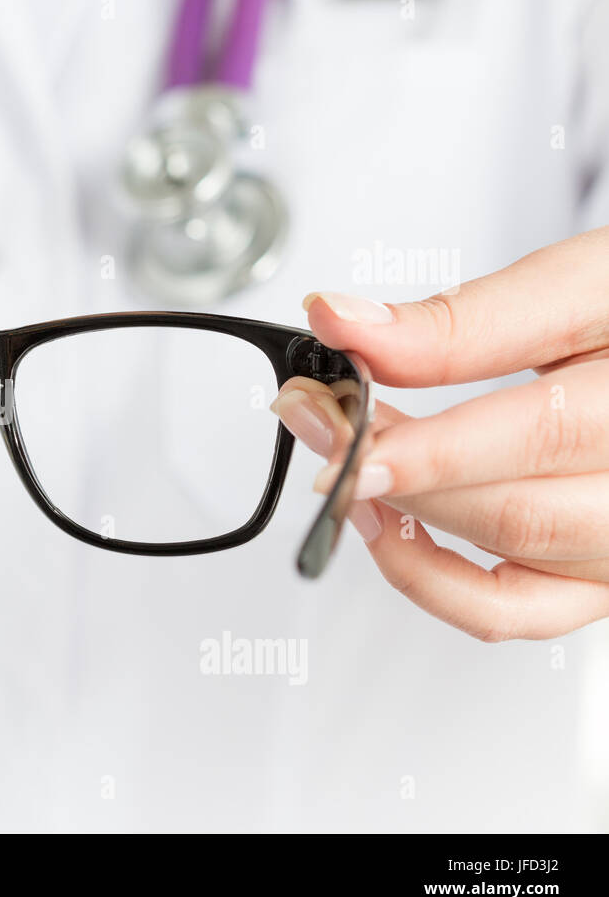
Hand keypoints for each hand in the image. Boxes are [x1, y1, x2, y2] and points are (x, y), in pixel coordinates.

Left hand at [271, 227, 608, 640]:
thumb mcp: (582, 284)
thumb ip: (466, 317)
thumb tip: (345, 322)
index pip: (545, 429)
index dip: (431, 436)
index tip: (336, 405)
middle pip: (514, 503)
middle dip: (391, 461)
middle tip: (316, 412)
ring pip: (510, 552)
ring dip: (403, 511)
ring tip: (342, 457)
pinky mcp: (596, 576)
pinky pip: (513, 612)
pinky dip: (431, 580)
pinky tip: (384, 525)